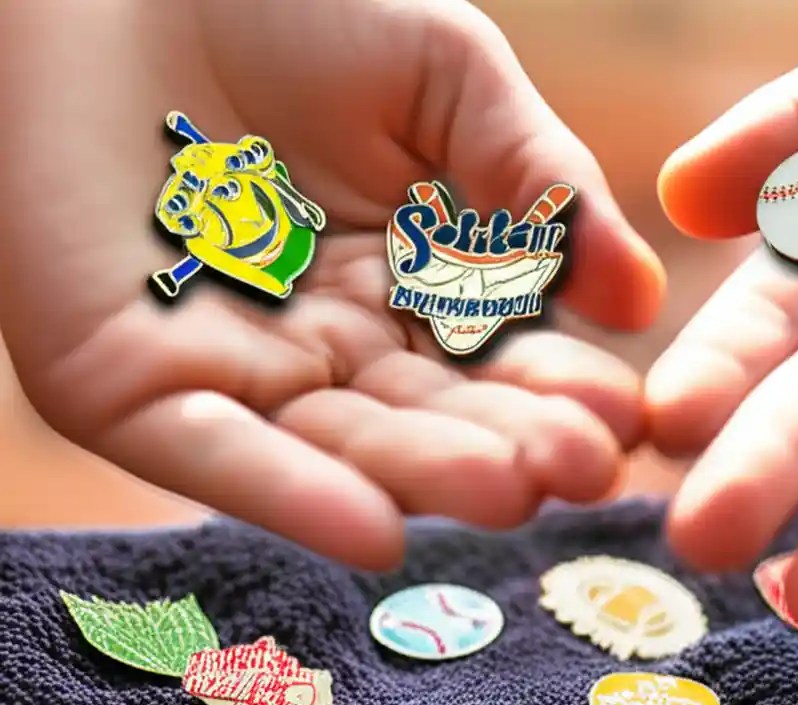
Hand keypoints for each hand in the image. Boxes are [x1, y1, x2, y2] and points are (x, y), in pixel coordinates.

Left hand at [0, 0, 664, 567]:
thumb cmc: (292, 3)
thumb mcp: (448, 72)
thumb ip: (540, 178)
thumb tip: (641, 298)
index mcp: (405, 276)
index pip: (495, 352)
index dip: (557, 384)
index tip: (625, 413)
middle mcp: (327, 337)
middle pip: (428, 411)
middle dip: (508, 441)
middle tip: (587, 470)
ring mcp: (232, 367)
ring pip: (340, 441)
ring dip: (425, 475)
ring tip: (515, 489)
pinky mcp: (129, 383)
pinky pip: (215, 451)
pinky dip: (289, 495)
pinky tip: (378, 532)